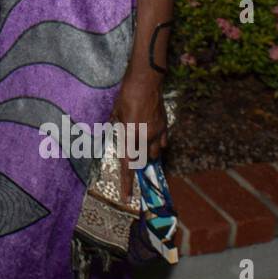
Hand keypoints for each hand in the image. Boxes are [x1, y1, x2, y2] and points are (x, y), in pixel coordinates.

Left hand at [109, 71, 167, 193]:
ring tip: (140, 148)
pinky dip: (157, 145)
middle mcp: (145, 137)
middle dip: (137, 164)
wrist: (146, 81)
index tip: (128, 196)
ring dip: (147, 155)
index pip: (127, 164)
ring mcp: (158, 132)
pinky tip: (152, 140)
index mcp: (130, 136)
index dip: (127, 182)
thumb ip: (115, 125)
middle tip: (132, 161)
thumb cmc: (126, 95)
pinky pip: (163, 143)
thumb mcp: (115, 112)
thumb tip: (112, 130)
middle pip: (142, 161)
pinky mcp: (165, 126)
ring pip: (154, 153)